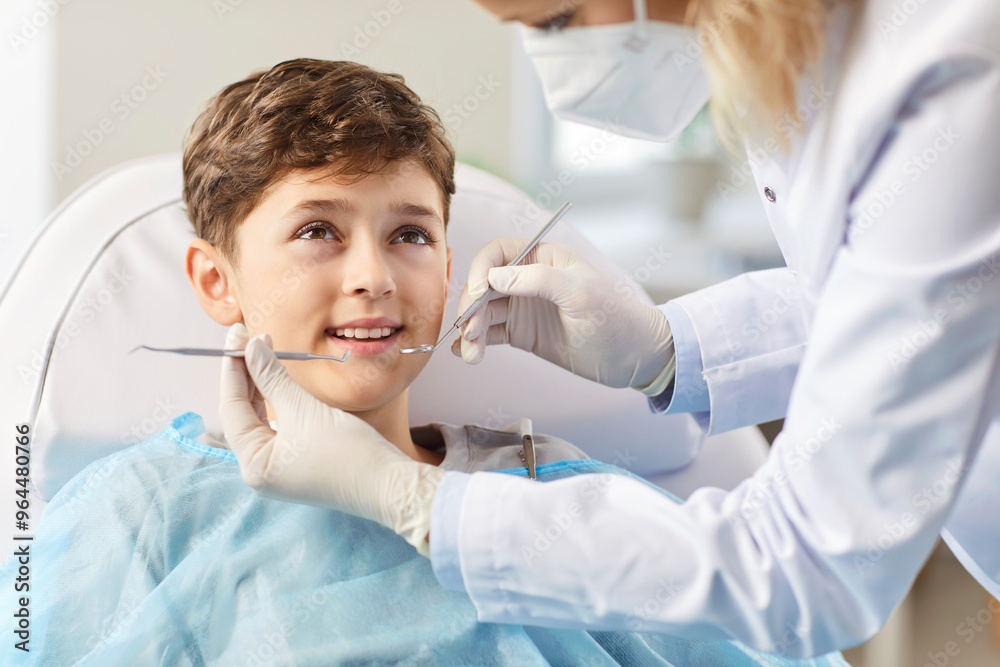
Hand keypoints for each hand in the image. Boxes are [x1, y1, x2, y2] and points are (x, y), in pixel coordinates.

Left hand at [218, 323, 443, 555]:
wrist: (389, 483)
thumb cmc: (347, 453)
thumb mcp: (304, 409)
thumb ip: (272, 376)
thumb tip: (251, 347)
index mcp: (253, 465)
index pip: (231, 407)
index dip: (233, 368)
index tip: (237, 335)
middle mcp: (260, 470)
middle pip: (243, 413)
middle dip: (247, 375)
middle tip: (250, 338)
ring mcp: (280, 468)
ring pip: (260, 418)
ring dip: (262, 385)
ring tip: (264, 353)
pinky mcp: (298, 462)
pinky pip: (278, 425)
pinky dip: (278, 400)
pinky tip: (279, 379)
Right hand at [454, 239, 675, 394]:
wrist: (635, 357)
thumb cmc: (615, 318)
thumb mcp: (580, 293)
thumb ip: (537, 281)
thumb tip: (493, 276)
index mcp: (544, 258)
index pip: (498, 252)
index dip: (481, 269)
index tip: (478, 295)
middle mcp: (529, 279)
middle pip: (484, 284)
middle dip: (471, 306)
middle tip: (470, 331)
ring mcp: (524, 307)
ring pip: (484, 312)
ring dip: (470, 330)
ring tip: (471, 355)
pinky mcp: (523, 334)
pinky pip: (490, 333)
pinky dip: (476, 342)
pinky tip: (467, 353)